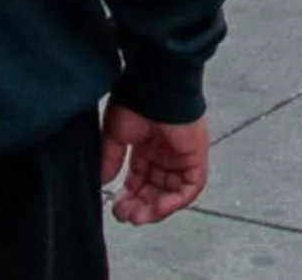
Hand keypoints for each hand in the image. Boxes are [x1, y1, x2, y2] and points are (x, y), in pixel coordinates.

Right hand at [102, 108, 210, 225]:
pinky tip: (158, 208)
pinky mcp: (196, 157)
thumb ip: (110, 159)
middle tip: (126, 216)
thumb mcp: (115, 134)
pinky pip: (191, 187)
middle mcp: (167, 153)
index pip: (141, 180)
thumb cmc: (136, 101)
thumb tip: (104, 182)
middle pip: (156, 190)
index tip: (116, 206)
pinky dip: (175, 202)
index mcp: (148, 146)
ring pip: (173, 193)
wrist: (155, 85)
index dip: (129, 196)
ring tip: (139, 217)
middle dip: (141, 206)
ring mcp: (183, 155)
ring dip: (156, 209)